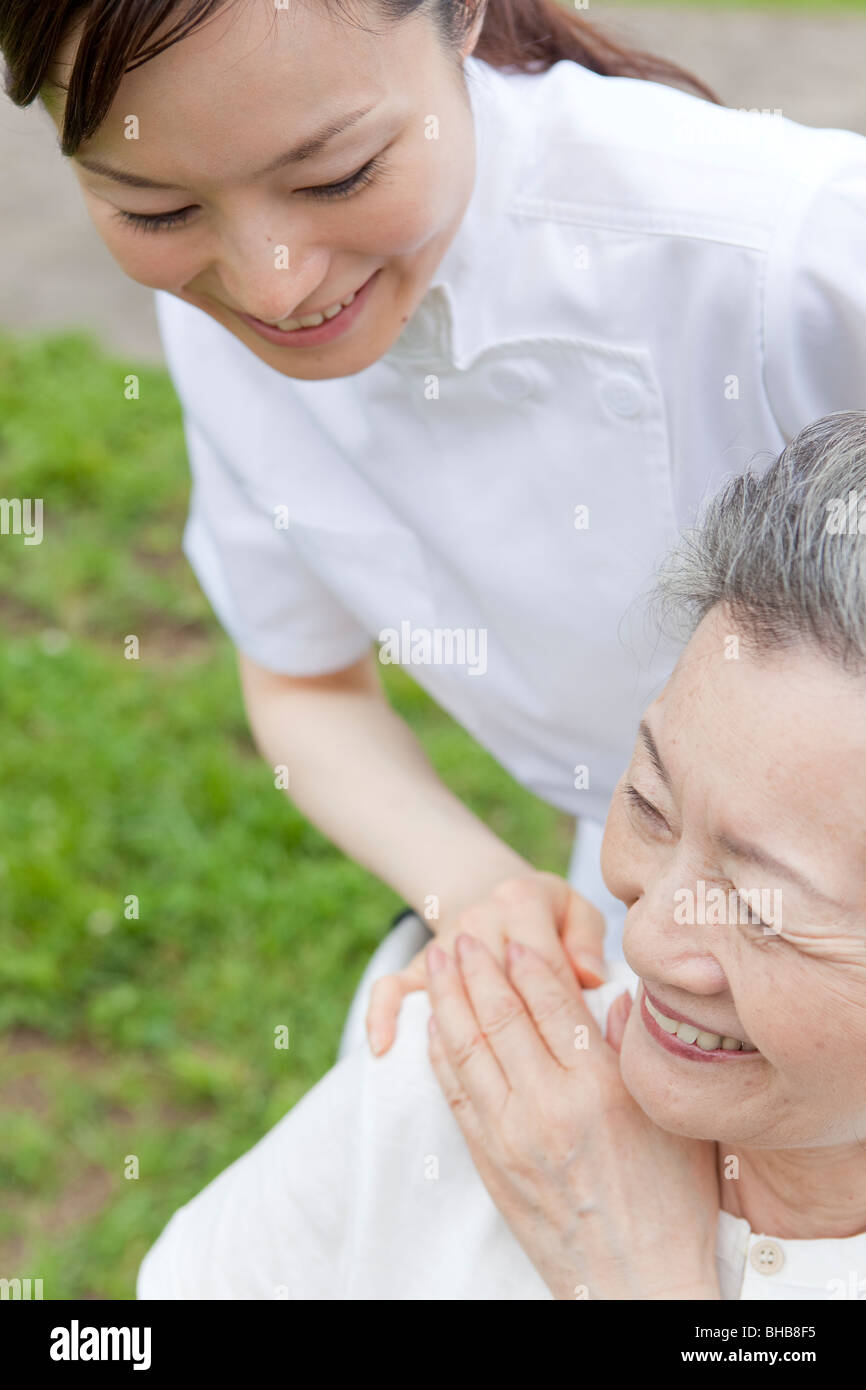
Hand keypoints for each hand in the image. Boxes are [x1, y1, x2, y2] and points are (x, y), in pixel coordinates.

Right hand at [366, 872, 606, 1055]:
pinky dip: (382, 1016)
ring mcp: (444, 943)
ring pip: (455, 994)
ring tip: (488, 1076)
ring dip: (468, 1031)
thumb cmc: (548, 914)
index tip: (588, 1052)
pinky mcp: (417, 967)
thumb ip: (589, 943)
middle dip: (524, 1032)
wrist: (490, 892)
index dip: (569, 1006)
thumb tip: (592, 978)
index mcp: (522, 899)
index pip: (547, 963)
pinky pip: (391, 990)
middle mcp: (478, 916)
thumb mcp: (577, 912)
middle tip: (548, 1077)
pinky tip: (383, 1048)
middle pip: (501, 985)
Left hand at [425, 933, 720, 1300]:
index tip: (514, 931)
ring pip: (468, 1047)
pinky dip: (442, 1052)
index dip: (528, 959)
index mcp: (602, 1087)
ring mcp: (512, 1135)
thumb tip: (610, 996)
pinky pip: (456, 1092)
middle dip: (477, 966)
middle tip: (463, 930)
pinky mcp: (490, 1163)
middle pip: (501, 1014)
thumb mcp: (676, 1119)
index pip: (551, 1002)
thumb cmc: (674, 1204)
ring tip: (439, 958)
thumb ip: (638, 1052)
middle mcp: (550, 1105)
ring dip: (449, 997)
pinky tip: (436, 1025)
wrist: (638, 1285)